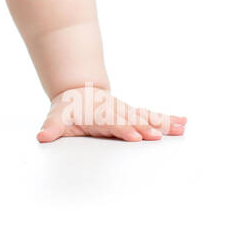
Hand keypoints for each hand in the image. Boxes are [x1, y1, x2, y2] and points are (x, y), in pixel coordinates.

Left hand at [38, 84, 186, 142]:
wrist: (77, 90)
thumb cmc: (68, 107)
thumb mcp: (56, 116)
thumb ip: (51, 127)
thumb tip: (42, 136)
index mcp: (99, 114)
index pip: (112, 123)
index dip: (124, 129)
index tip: (135, 136)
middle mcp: (115, 111)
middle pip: (133, 119)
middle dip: (146, 128)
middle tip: (158, 136)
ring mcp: (126, 111)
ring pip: (146, 116)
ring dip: (163, 122)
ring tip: (180, 128)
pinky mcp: (133, 114)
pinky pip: (152, 116)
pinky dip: (167, 119)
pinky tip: (183, 123)